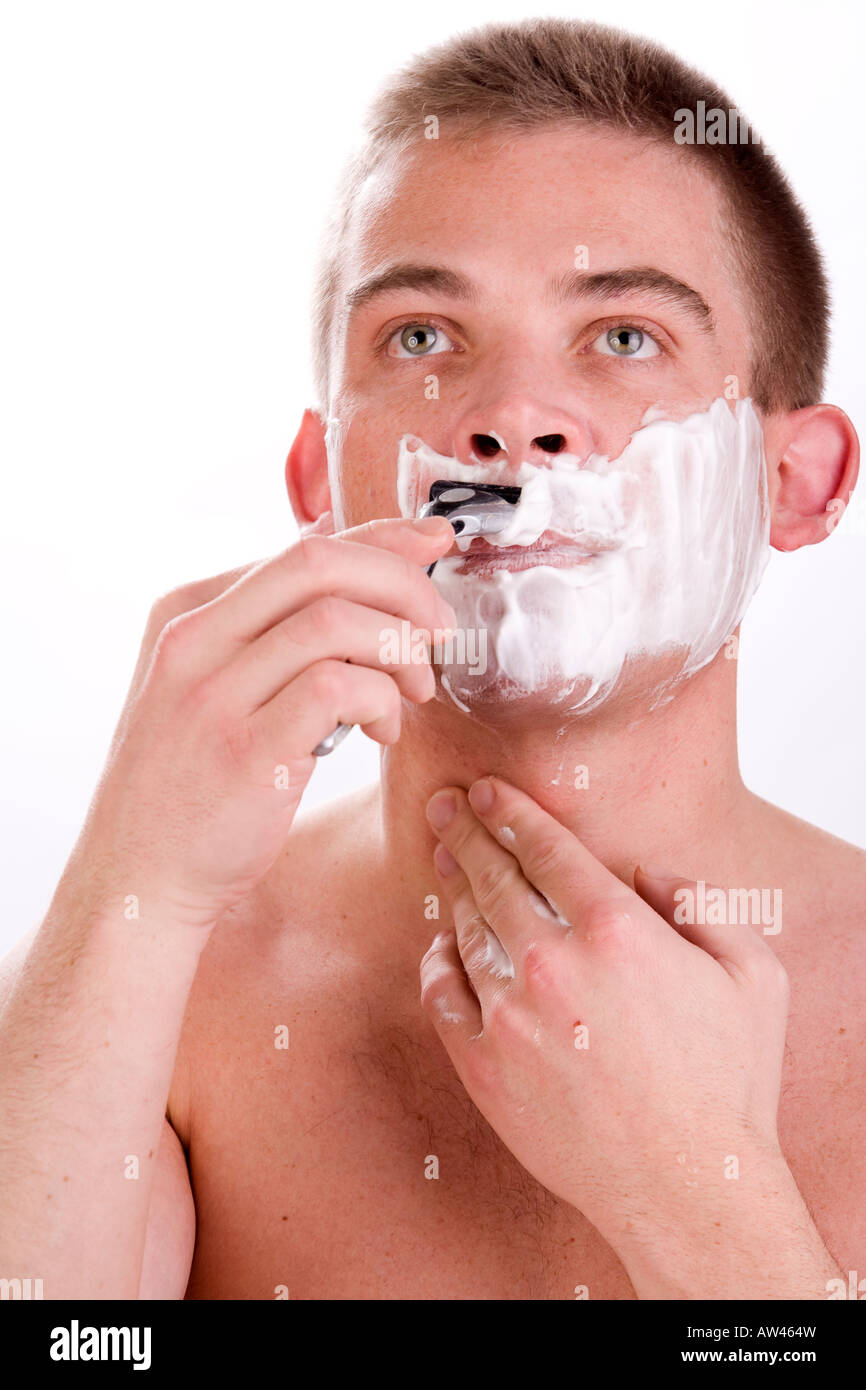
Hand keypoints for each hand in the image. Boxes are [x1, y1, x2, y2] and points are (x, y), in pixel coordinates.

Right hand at [65, 517, 455, 928]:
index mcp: (186, 613)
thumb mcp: (207, 687)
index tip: (435, 542)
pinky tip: (384, 730)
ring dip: (399, 650)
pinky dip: (382, 700)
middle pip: (320, 564)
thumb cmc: (188, 785)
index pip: (301, 546)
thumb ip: (266, 631)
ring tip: (413, 692)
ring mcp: (214, 695)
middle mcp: (192, 641)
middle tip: (439, 631)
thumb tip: (352, 572)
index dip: (383, 539)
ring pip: (336, 621)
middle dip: (404, 585)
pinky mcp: (246, 752)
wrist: (136, 878)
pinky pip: (339, 688)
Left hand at [420, 776, 791, 1268]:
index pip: (544, 847)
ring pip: (466, 929)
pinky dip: (436, 959)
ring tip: (443, 858)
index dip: (510, 812)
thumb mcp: (751, 974)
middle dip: (465, 832)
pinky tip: (440, 943)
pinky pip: (441, 994)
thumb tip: (645, 872)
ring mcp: (510, 1016)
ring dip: (453, 885)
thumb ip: (700, 904)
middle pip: (493, 876)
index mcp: (616, 930)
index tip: (487, 791)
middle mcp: (553, 963)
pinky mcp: (483, 1065)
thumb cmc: (728, 1082)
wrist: (686, 1187)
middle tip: (443, 806)